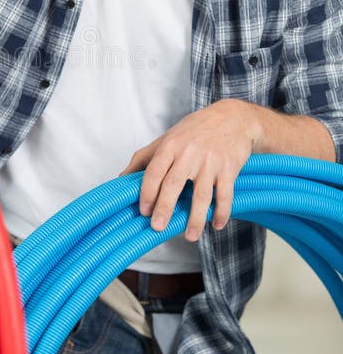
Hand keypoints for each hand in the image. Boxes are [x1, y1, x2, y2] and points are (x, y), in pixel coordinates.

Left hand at [119, 100, 261, 240]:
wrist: (232, 118)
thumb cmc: (195, 130)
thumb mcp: (167, 138)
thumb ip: (143, 158)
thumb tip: (121, 179)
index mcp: (170, 146)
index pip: (154, 171)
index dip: (147, 192)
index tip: (143, 211)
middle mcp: (189, 153)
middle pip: (174, 184)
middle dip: (165, 207)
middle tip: (158, 227)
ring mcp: (210, 161)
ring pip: (201, 194)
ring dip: (195, 218)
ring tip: (190, 236)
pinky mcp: (229, 168)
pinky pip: (225, 194)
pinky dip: (221, 212)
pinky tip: (216, 225)